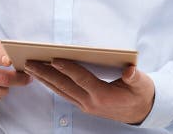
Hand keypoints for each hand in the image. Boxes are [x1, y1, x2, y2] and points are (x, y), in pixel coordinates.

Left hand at [24, 60, 154, 124]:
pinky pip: (63, 93)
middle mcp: (91, 102)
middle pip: (64, 86)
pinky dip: (51, 84)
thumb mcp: (142, 84)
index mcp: (104, 96)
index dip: (68, 69)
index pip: (82, 80)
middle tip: (30, 62)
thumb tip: (130, 71)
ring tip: (30, 66)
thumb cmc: (140, 94)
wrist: (141, 112)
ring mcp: (85, 105)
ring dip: (44, 79)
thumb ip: (135, 77)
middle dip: (46, 73)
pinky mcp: (82, 104)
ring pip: (60, 91)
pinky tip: (42, 76)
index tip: (54, 59)